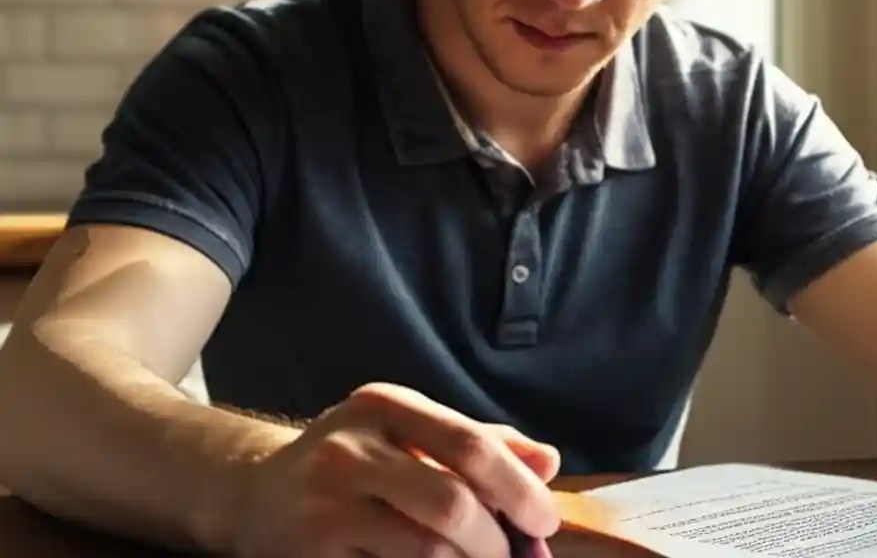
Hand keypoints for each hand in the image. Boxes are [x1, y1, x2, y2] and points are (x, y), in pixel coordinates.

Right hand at [234, 383, 561, 556]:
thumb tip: (549, 460)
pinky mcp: (309, 553)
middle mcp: (351, 449)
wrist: (254, 491)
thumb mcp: (411, 434)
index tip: (545, 521)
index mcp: (387, 407)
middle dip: (494, 542)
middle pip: (452, 504)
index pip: (471, 444)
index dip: (519, 487)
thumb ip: (480, 443)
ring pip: (426, 551)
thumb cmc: (356, 462)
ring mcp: (325, 504)